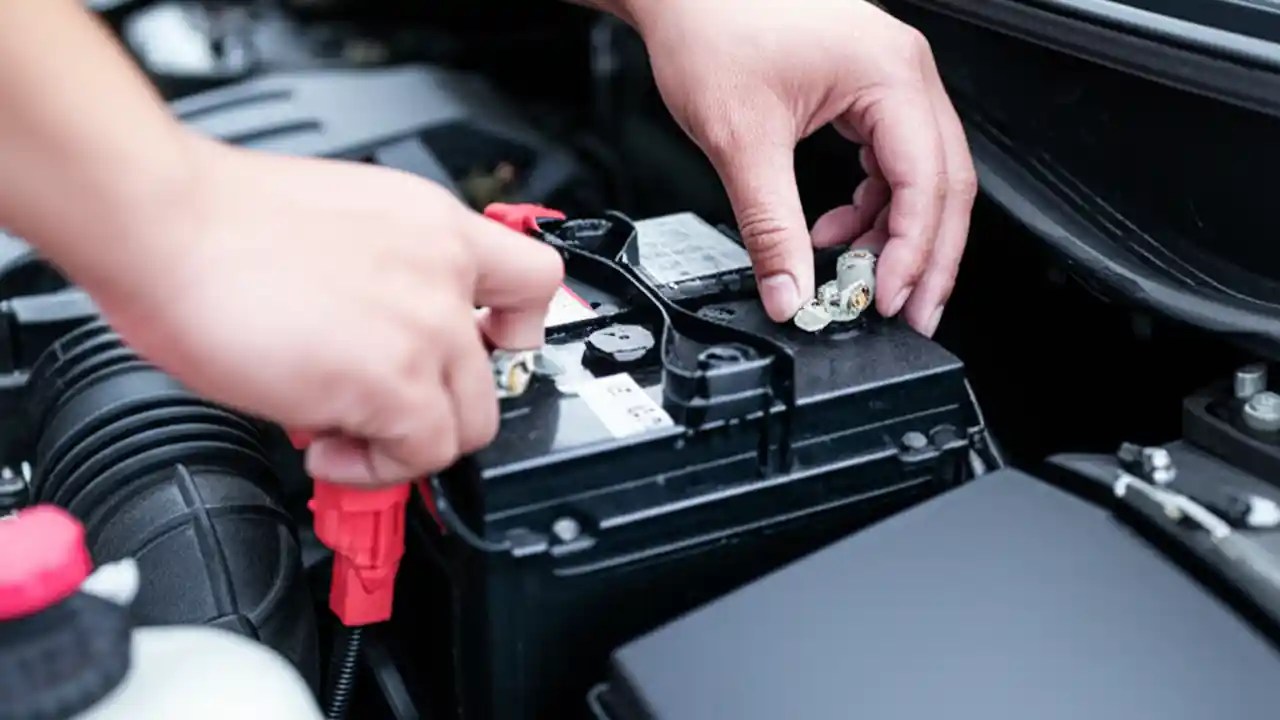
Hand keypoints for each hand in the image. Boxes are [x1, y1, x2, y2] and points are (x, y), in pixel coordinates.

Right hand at [91, 136, 562, 484]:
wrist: (166, 223)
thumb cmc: (216, 221)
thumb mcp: (335, 231)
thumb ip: (379, 281)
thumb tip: (371, 342)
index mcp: (431, 225)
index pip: (531, 279)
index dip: (517, 329)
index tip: (489, 350)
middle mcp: (443, 271)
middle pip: (499, 373)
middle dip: (439, 403)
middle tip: (378, 408)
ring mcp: (428, 326)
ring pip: (468, 425)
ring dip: (408, 443)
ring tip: (341, 431)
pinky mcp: (397, 381)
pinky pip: (423, 457)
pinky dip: (377, 470)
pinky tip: (327, 448)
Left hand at [624, 0, 975, 334]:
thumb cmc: (712, 26)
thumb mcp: (741, 142)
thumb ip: (770, 229)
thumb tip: (790, 293)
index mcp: (890, 75)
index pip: (929, 184)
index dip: (913, 254)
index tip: (888, 300)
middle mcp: (903, 71)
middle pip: (945, 183)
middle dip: (926, 257)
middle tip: (908, 312)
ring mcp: (888, 77)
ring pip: (921, 175)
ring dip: (895, 234)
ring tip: (858, 276)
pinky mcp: (864, 87)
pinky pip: (890, 159)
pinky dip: (871, 205)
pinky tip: (835, 231)